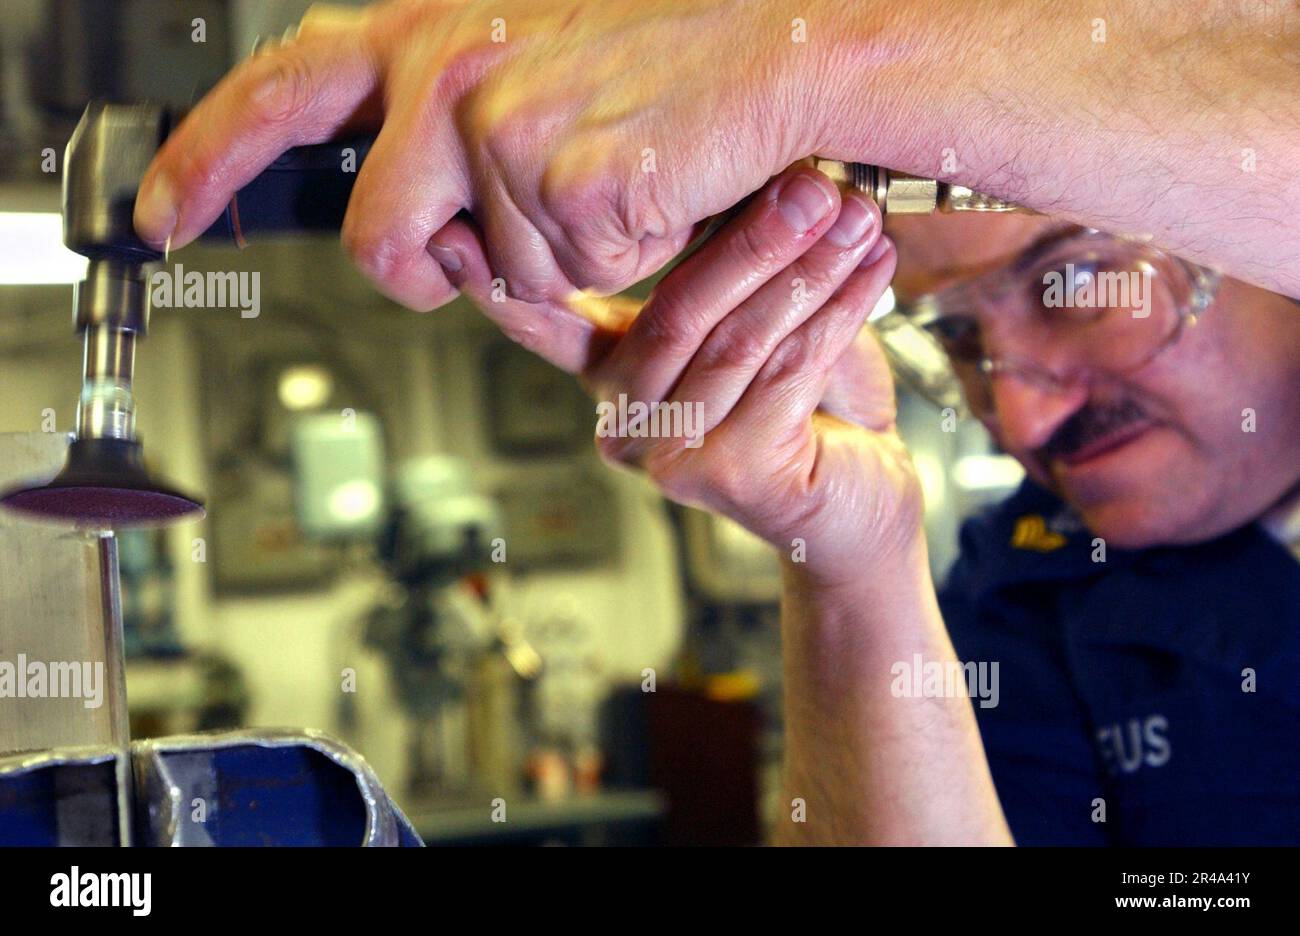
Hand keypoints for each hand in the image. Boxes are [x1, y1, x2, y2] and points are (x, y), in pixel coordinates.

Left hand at [134, 0, 832, 311]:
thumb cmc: (666, 58)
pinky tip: (651, 187)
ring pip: (492, 271)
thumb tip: (431, 232)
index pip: (280, 92)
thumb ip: (449, 130)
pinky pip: (568, 275)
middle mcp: (446, 67)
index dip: (208, 157)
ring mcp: (500, 124)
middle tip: (494, 252)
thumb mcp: (530, 69)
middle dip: (432, 275)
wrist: (779, 42)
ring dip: (558, 255)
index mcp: (430, 29)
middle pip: (378, 241)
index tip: (163, 213)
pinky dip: (616, 258)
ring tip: (616, 176)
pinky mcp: (560, 178)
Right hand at [439, 165, 923, 584]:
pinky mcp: (728, 477)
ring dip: (803, 269)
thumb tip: (756, 176)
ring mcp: (670, 457)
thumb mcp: (760, 322)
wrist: (863, 502)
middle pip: (675, 312)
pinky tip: (869, 271)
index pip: (551, 324)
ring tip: (852, 219)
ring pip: (734, 339)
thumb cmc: (811, 408)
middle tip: (809, 185)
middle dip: (751, 238)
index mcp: (616, 379)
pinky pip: (787, 371)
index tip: (467, 230)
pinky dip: (837, 313)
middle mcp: (627, 423)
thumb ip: (733, 269)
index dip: (512, 281)